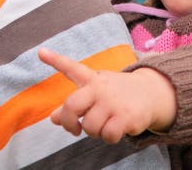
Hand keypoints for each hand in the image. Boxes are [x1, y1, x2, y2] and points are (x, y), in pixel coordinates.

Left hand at [38, 47, 176, 143]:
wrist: (151, 94)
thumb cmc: (117, 95)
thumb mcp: (96, 94)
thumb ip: (74, 105)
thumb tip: (53, 118)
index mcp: (92, 79)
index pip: (72, 68)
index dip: (55, 60)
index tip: (41, 52)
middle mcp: (100, 88)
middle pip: (71, 106)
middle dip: (69, 123)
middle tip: (75, 129)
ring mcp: (112, 101)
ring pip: (89, 127)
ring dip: (95, 132)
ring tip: (105, 124)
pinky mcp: (125, 116)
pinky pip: (107, 136)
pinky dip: (109, 138)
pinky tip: (117, 129)